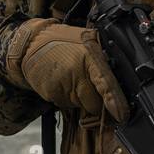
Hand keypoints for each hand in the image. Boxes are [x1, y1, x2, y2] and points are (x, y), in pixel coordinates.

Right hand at [6, 18, 128, 121]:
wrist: (30, 44)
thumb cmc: (62, 40)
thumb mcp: (88, 39)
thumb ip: (104, 57)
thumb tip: (122, 78)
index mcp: (89, 56)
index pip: (106, 86)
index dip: (115, 103)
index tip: (121, 115)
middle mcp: (76, 72)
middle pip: (95, 104)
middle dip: (96, 100)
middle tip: (90, 85)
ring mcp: (62, 86)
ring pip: (81, 106)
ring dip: (81, 98)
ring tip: (73, 78)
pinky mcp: (51, 95)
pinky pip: (67, 104)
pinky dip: (68, 97)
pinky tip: (63, 82)